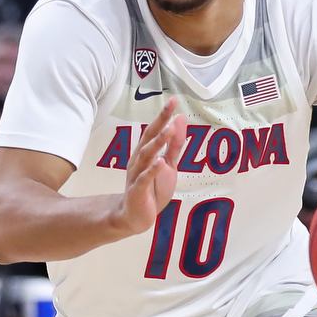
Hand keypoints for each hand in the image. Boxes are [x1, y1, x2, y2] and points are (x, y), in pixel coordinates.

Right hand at [112, 96, 186, 237]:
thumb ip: (175, 144)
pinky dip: (151, 170)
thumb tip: (180, 119)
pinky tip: (160, 163)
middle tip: (169, 106)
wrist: (136, 217)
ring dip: (157, 142)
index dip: (163, 115)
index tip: (173, 100)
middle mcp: (138, 160)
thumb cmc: (152, 189)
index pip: (154, 130)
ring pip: (145, 155)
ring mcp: (137, 175)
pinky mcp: (137, 191)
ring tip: (168, 130)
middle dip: (159, 121)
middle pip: (148, 137)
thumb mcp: (169, 165)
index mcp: (145, 152)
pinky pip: (144, 179)